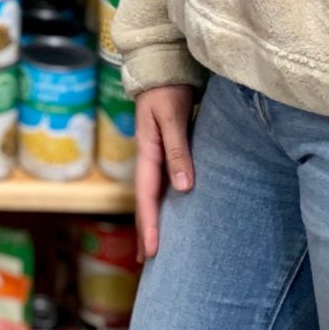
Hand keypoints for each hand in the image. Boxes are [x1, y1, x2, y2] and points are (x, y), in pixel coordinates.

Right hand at [133, 83, 195, 258]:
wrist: (163, 67)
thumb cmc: (167, 89)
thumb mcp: (172, 116)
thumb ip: (177, 150)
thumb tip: (184, 188)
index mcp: (147, 152)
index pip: (146, 197)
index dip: (149, 225)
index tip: (151, 253)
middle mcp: (149, 159)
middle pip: (145, 201)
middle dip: (145, 231)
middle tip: (148, 263)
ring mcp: (156, 157)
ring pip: (153, 195)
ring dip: (153, 221)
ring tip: (155, 248)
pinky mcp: (166, 153)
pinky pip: (163, 184)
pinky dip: (164, 204)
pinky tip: (173, 214)